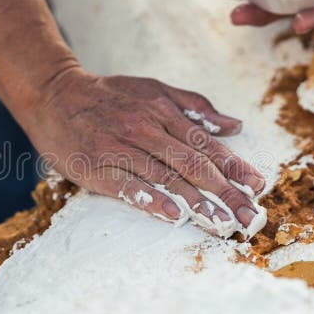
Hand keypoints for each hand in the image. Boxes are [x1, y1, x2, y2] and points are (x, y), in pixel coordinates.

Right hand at [25, 66, 266, 231]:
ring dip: (198, 203)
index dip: (235, 167)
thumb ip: (194, 106)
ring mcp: (122, 149)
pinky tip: (174, 216)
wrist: (54, 94)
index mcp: (164, 112)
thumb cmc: (108, 96)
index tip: (259, 187)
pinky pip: (130, 186)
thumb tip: (233, 124)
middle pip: (195, 165)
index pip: (207, 145)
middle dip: (227, 193)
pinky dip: (154, 201)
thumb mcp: (153, 89)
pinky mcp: (99, 167)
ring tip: (222, 224)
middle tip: (248, 217)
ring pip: (167, 178)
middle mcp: (147, 129)